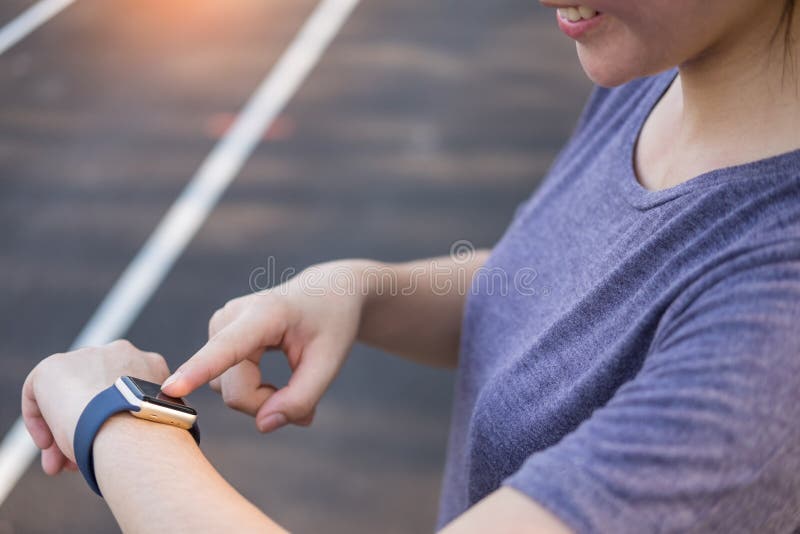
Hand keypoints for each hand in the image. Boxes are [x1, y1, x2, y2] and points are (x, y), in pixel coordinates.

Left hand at [21, 340, 170, 474]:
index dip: (110, 421)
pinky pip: (40, 391)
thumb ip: (134, 421)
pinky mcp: (54, 365)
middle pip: (94, 392)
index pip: (123, 391)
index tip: (105, 449)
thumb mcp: (148, 423)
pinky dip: (39, 420)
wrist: (125, 426)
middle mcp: (121, 353)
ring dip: (63, 429)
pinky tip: (46, 445)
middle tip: (77, 463)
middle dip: (84, 427)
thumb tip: (118, 442)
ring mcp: (87, 356)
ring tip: (60, 464)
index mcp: (150, 364)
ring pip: (70, 394)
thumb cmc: (145, 437)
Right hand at [161, 260, 370, 432]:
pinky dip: (253, 391)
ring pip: (228, 391)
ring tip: (293, 380)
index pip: (228, 348)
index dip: (199, 370)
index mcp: (264, 314)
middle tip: (307, 404)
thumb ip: (301, 398)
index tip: (171, 388)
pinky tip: (275, 380)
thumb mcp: (330, 363)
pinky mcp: (216, 338)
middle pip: (234, 390)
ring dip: (262, 398)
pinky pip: (227, 385)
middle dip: (268, 404)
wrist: (326, 293)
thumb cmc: (331, 324)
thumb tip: (263, 426)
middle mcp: (230, 316)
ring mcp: (219, 327)